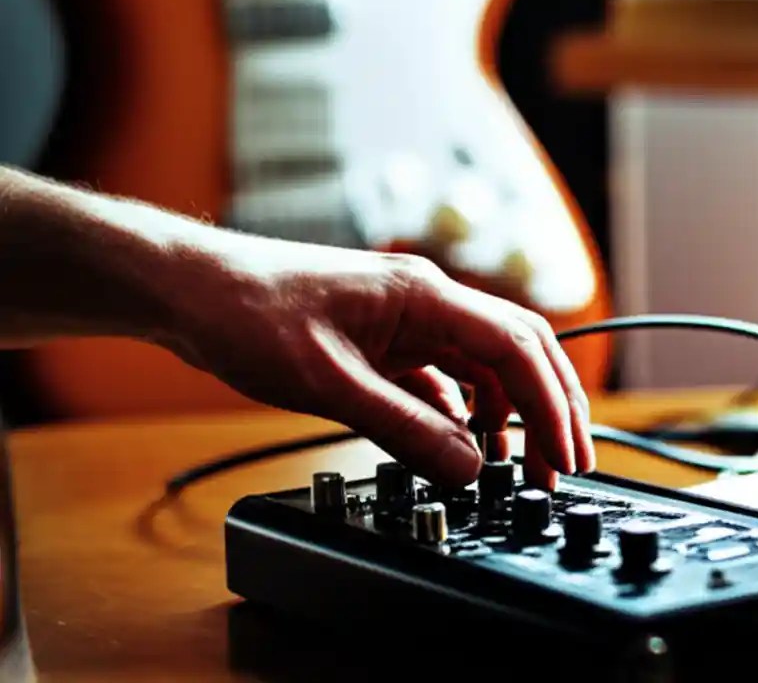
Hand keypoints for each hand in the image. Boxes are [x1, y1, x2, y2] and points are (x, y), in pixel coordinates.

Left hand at [166, 238, 593, 489]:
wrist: (192, 291)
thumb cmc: (247, 313)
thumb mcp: (328, 383)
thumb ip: (404, 427)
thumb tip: (469, 467)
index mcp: (423, 295)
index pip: (516, 346)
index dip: (551, 403)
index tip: (563, 453)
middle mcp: (427, 302)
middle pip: (518, 353)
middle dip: (550, 409)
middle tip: (564, 465)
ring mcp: (409, 322)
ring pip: (486, 368)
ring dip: (511, 415)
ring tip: (520, 465)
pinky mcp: (388, 343)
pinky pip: (446, 380)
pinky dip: (465, 415)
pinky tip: (464, 446)